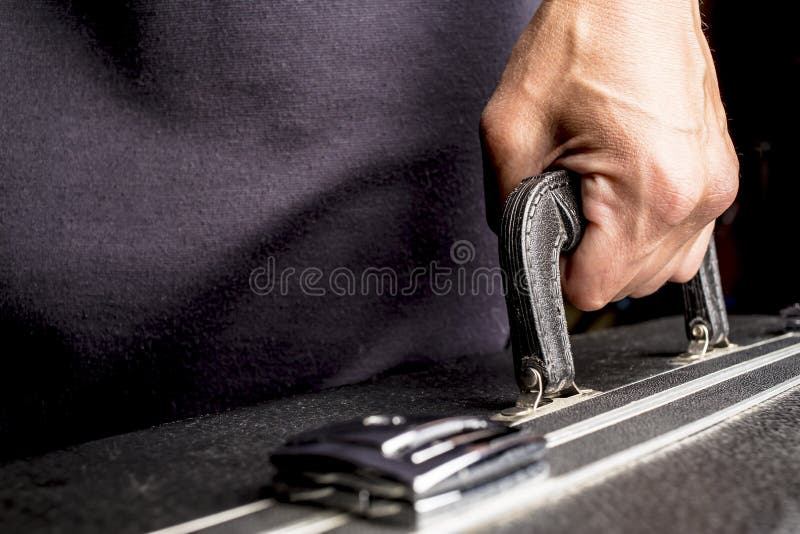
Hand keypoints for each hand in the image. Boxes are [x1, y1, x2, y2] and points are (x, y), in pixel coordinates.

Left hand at [481, 0, 737, 310]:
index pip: (595, 289)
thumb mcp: (510, 129)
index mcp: (647, 190)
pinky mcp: (717, 174)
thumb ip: (506, 207)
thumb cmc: (582, 41)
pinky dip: (649, 233)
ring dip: (620, 252)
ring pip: (662, 270)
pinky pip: (684, 238)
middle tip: (565, 207)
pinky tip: (621, 198)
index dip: (557, 274)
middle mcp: (693, 196)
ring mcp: (713, 186)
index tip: (547, 244)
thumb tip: (518, 248)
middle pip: (630, 286)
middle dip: (588, 259)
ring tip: (594, 199)